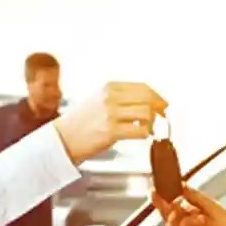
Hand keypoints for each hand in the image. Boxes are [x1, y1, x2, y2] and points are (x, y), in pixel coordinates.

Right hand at [53, 82, 167, 163]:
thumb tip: (147, 102)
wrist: (62, 138)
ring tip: (150, 127)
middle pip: (147, 98)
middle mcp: (110, 98)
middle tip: (163, 115)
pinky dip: (146, 133)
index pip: (142, 87)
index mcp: (109, 87)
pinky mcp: (111, 132)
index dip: (157, 96)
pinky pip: (140, 130)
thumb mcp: (99, 100)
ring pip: (146, 113)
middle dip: (160, 107)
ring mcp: (111, 114)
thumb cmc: (81, 122)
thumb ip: (121, 98)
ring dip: (153, 122)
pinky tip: (143, 135)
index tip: (163, 103)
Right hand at [152, 185, 225, 225]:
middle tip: (158, 197)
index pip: (177, 207)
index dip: (168, 198)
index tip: (159, 189)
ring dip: (172, 217)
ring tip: (173, 208)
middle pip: (171, 217)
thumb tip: (182, 186)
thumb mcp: (214, 209)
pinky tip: (184, 222)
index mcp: (196, 218)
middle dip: (164, 206)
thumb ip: (196, 198)